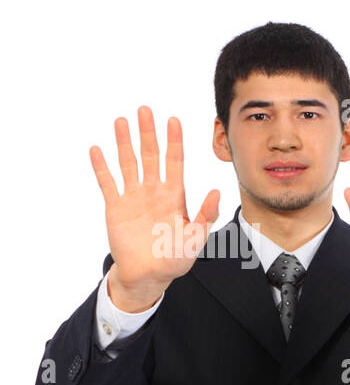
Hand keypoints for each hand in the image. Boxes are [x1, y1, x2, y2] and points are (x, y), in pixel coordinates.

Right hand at [92, 107, 220, 312]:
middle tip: (144, 110)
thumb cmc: (176, 258)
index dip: (174, 141)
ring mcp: (133, 197)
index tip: (173, 120)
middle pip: (150, 155)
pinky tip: (96, 149)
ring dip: (124, 142)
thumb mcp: (196, 237)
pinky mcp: (115, 207)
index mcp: (174, 196)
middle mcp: (153, 191)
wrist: (149, 275)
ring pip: (128, 163)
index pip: (174, 162)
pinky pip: (108, 182)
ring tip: (120, 121)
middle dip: (148, 133)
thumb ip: (205, 215)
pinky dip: (101, 167)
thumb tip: (217, 191)